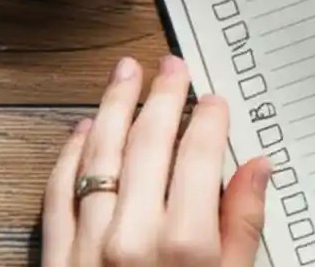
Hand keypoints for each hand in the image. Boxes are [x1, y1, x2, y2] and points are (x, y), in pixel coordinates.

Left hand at [42, 56, 269, 266]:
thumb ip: (243, 225)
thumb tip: (258, 170)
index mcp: (186, 242)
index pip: (200, 156)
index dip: (209, 120)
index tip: (214, 101)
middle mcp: (134, 236)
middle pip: (148, 144)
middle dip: (163, 97)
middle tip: (171, 67)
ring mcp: (90, 243)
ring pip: (100, 156)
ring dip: (114, 108)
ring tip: (124, 76)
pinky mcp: (56, 257)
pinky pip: (60, 191)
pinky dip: (71, 154)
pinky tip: (85, 129)